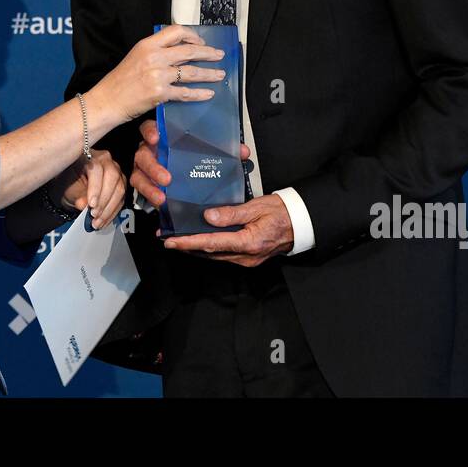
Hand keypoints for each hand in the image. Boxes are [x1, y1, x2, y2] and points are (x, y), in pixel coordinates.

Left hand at [56, 148, 125, 229]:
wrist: (73, 186)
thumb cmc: (69, 182)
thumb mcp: (69, 188)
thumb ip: (76, 194)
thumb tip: (83, 205)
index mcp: (90, 155)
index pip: (97, 169)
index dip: (95, 188)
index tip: (91, 205)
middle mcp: (106, 160)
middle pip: (112, 178)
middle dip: (104, 199)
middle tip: (94, 214)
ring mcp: (116, 171)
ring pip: (119, 189)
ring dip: (109, 209)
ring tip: (97, 222)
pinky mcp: (121, 184)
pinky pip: (121, 199)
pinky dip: (112, 213)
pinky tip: (103, 222)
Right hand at [94, 24, 226, 123]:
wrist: (107, 100)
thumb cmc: (120, 81)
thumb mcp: (136, 56)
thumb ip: (155, 51)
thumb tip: (178, 51)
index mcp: (148, 45)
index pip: (176, 32)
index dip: (192, 36)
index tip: (201, 42)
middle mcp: (154, 57)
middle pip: (189, 51)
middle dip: (208, 53)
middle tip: (219, 55)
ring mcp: (158, 75)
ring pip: (191, 72)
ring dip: (209, 73)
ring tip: (219, 74)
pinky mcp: (160, 93)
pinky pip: (186, 93)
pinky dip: (199, 94)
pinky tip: (208, 93)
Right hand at [131, 118, 249, 208]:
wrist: (186, 175)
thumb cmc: (192, 156)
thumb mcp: (208, 151)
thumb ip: (224, 150)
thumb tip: (242, 151)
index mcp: (163, 137)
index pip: (150, 128)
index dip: (150, 132)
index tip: (157, 138)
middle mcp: (151, 151)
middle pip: (142, 154)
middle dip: (152, 166)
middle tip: (167, 178)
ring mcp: (145, 168)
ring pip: (138, 174)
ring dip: (149, 186)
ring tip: (162, 197)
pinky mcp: (145, 184)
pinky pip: (141, 190)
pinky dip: (149, 196)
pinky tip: (161, 203)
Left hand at [162, 195, 293, 266]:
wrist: (301, 223)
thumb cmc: (282, 212)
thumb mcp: (257, 207)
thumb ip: (232, 213)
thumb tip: (208, 217)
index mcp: (248, 242)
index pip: (211, 243)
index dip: (189, 243)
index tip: (171, 242)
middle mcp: (246, 256)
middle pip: (209, 253)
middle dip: (187, 247)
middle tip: (166, 240)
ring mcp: (247, 259)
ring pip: (215, 256)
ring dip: (195, 248)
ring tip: (177, 240)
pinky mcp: (248, 258)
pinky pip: (223, 255)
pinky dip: (208, 249)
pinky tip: (199, 241)